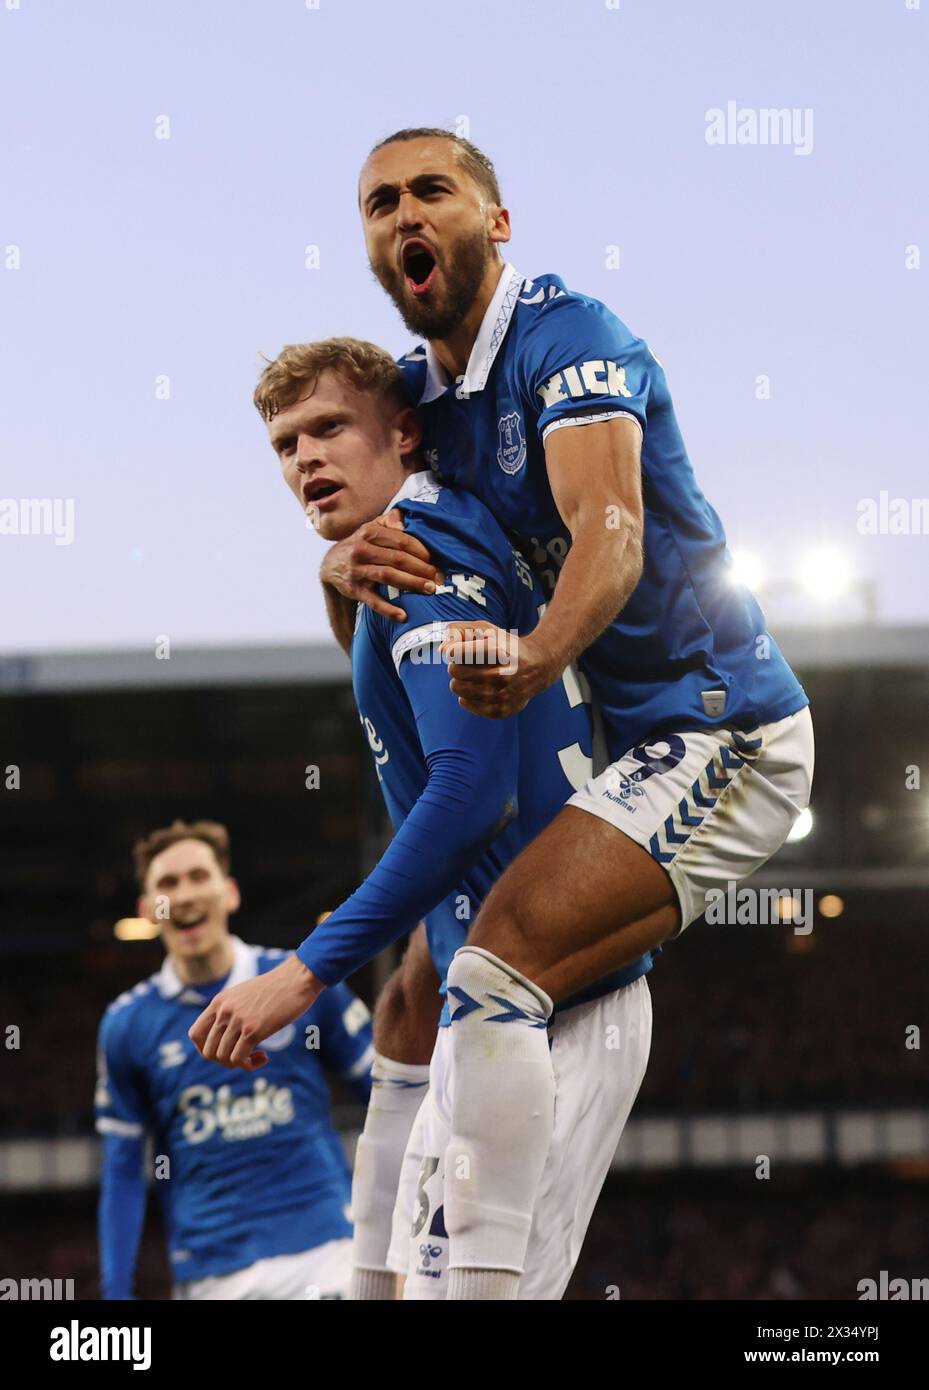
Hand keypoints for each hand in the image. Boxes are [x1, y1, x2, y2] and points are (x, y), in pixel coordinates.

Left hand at [188, 955, 321, 1071]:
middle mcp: (224, 1011)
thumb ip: (231, 1011)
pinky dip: (249, 1065)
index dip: (206, 1049)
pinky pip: (239, 1059)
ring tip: (257, 1056)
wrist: (297, 978)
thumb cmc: (276, 988)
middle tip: (244, 1056)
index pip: (195, 1034)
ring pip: (223, 1057)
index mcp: (219, 1002)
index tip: (225, 1050)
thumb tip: (227, 1035)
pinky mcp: (253, 1030)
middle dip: (225, 1061)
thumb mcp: (245, 995)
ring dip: (239, 1064)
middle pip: (208, 1051)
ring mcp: (237, 1020)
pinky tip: (264, 1057)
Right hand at [320, 509, 444, 621]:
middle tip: (439, 578)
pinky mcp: (353, 589)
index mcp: (370, 532)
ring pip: (388, 576)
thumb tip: (405, 519)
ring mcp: (357, 570)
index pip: (402, 541)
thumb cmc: (361, 545)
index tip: (436, 561)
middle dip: (422, 569)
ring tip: (430, 590)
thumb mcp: (371, 527)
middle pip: (398, 558)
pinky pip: (372, 601)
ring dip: (412, 583)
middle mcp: (362, 549)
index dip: (422, 551)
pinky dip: (388, 609)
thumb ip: (390, 520)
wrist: (330, 565)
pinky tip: (403, 616)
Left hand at [440, 622, 556, 718]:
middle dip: (455, 666)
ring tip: (470, 676)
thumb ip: (461, 631)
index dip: (452, 651)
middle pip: (454, 670)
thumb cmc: (507, 646)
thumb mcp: (488, 630)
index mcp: (498, 652)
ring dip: (459, 681)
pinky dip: (465, 695)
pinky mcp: (501, 710)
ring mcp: (502, 695)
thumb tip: (442, 650)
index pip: (456, 653)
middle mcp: (502, 675)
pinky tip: (475, 688)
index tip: (457, 651)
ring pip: (458, 688)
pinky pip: (465, 703)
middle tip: (465, 664)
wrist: (538, 666)